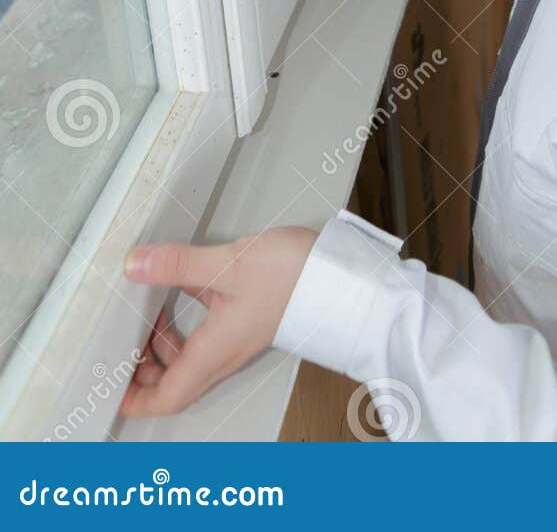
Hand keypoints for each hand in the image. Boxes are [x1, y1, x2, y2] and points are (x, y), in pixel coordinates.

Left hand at [119, 228, 317, 417]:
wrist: (339, 276)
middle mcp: (222, 352)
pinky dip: (185, 319)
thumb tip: (136, 265)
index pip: (164, 396)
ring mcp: (235, 336)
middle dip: (143, 370)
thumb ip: (178, 265)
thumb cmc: (293, 278)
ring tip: (147, 312)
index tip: (109, 388)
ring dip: (164, 344)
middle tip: (122, 344)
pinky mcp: (246, 317)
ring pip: (189, 357)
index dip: (133, 398)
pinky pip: (206, 331)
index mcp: (212, 352)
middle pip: (173, 381)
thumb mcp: (227, 266)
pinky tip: (181, 287)